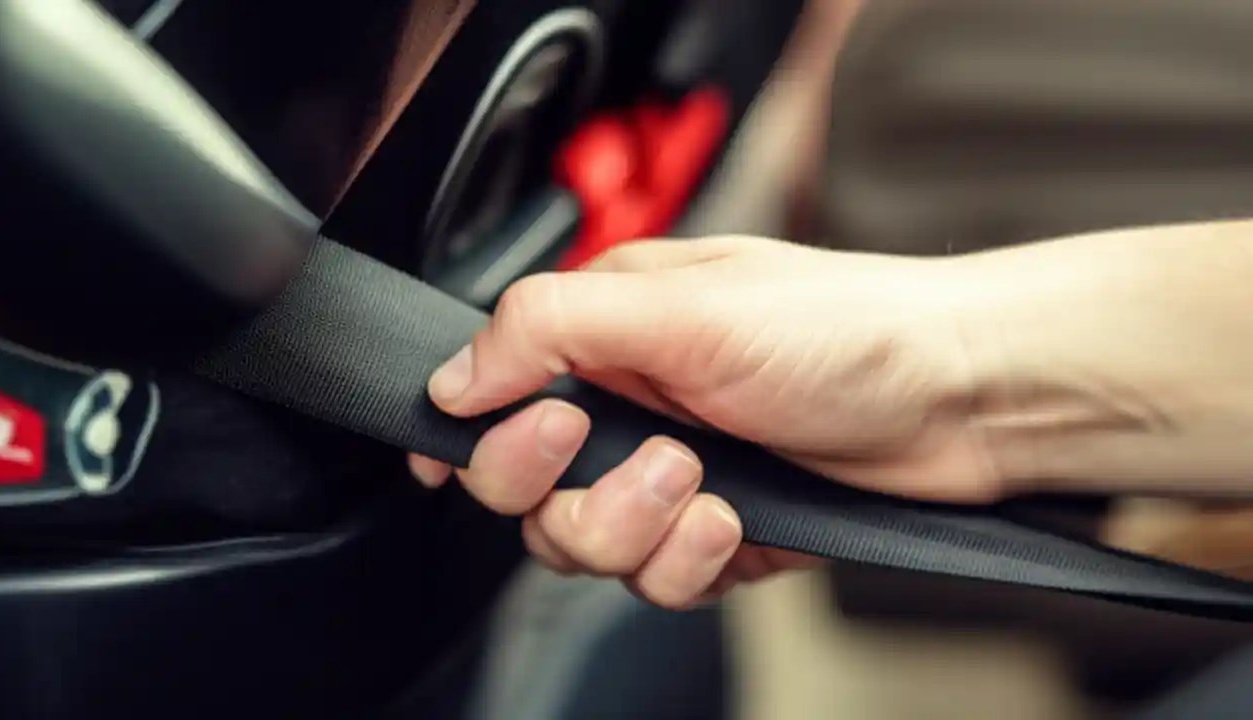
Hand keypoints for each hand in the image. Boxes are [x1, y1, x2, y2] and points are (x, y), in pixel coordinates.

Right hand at [407, 235, 982, 607]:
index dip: (472, 432)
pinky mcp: (717, 532)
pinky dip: (685, 562)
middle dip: (559, 484)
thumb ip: (549, 328)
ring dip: (630, 525)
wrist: (966, 399)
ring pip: (581, 543)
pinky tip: (733, 523)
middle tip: (623, 447)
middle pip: (521, 484)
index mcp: (607, 330)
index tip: (468, 457)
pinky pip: (654, 580)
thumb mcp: (684, 307)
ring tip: (698, 482)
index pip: (492, 387)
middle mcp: (630, 402)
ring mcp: (672, 474)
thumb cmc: (846, 329)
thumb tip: (454, 375)